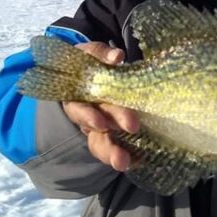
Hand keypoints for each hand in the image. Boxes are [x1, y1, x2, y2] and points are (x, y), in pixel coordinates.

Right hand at [61, 42, 139, 171]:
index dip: (89, 118)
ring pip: (101, 144)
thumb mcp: (91, 54)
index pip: (80, 111)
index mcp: (78, 98)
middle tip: (132, 129)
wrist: (91, 71)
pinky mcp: (113, 134)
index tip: (101, 123)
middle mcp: (87, 116)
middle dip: (110, 135)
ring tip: (124, 163)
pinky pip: (118, 148)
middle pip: (96, 129)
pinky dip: (129, 156)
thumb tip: (117, 57)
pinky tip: (138, 161)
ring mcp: (99, 128)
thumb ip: (102, 54)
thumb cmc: (91, 62)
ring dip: (112, 153)